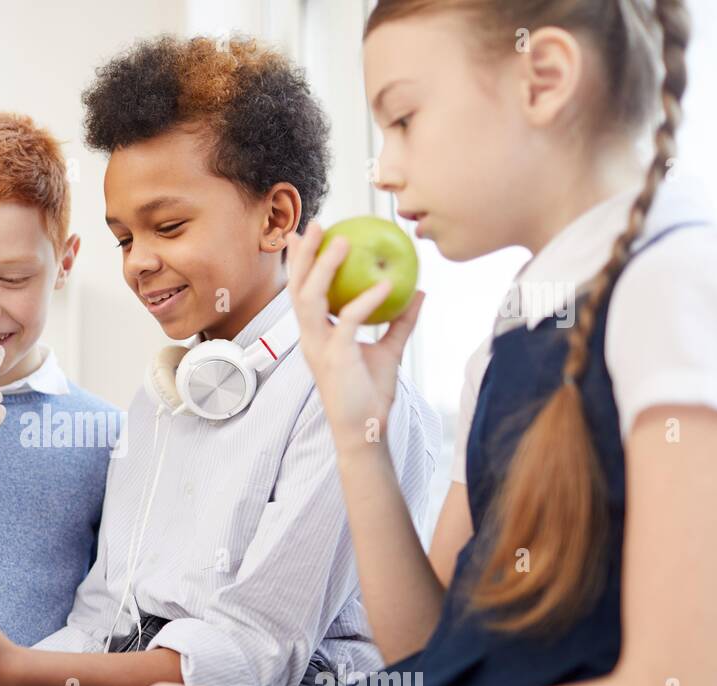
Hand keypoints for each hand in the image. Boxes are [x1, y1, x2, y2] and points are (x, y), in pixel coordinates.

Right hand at [287, 221, 424, 452]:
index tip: (307, 234)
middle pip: (298, 288)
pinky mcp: (335, 358)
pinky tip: (385, 285)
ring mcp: (319, 347)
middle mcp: (311, 337)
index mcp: (317, 334)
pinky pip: (349, 321)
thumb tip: (418, 291)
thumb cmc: (371, 393)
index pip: (303, 291)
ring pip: (311, 299)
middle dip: (303, 255)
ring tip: (341, 241)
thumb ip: (399, 321)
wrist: (366, 429)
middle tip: (317, 224)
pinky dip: (366, 301)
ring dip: (324, 268)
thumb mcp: (390, 350)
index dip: (302, 262)